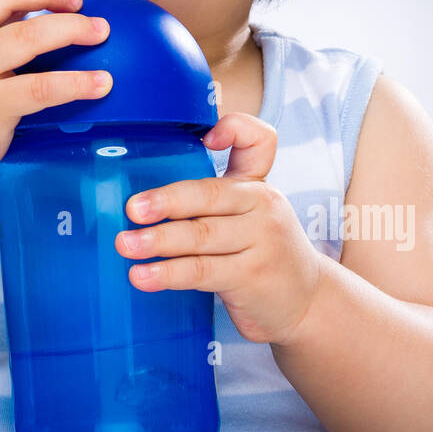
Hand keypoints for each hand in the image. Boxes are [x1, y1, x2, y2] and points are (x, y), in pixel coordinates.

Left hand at [114, 111, 322, 346]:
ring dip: (159, 241)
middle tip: (131, 208)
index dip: (235, 130)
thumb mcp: (250, 213)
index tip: (205, 138)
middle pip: (211, 195)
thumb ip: (212, 194)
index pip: (257, 142)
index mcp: (257, 186)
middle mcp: (263, 208)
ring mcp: (261, 243)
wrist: (308, 301)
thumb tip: (147, 192)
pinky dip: (168, 274)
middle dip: (168, 201)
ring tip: (125, 244)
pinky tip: (142, 276)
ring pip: (201, 236)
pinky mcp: (251, 278)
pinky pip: (202, 272)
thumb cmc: (263, 251)